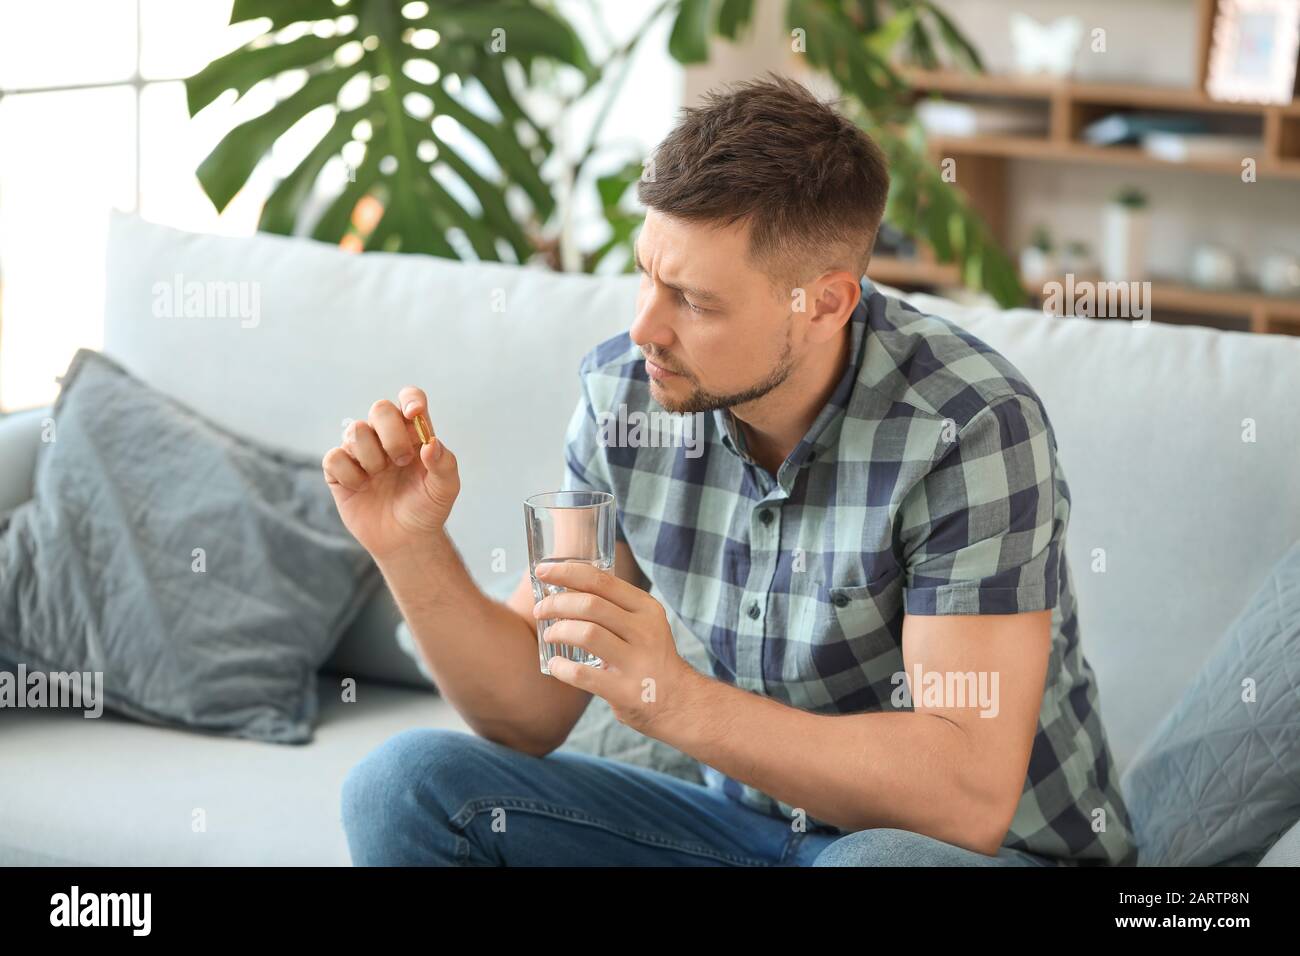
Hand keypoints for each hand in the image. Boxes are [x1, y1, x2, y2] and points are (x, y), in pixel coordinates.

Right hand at [321, 386, 459, 560]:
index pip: (410, 399)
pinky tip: (362, 488)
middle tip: (402, 461)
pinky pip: (334, 457)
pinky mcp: (338, 470)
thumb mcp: (445, 489)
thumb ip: (444, 464)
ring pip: (355, 430)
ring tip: (380, 477)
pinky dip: (350, 474)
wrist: (406, 540)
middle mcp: (385, 436)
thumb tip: (431, 444)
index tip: (414, 414)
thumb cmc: (427, 508)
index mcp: (413, 433)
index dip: (410, 399)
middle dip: (392, 434)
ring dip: (371, 457)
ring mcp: (360, 451)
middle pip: (380, 408)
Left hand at [532, 561, 698, 737]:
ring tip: (549, 635)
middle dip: (556, 603)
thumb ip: (613, 608)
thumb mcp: (642, 625)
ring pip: (586, 633)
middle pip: (590, 605)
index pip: (601, 580)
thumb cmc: (650, 658)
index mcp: (646, 608)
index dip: (567, 572)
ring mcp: (637, 662)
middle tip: (541, 610)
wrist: (680, 702)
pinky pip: (582, 675)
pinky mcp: (626, 691)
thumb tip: (563, 588)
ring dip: (558, 631)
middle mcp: (645, 631)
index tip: (542, 571)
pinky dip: (561, 668)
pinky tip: (556, 665)